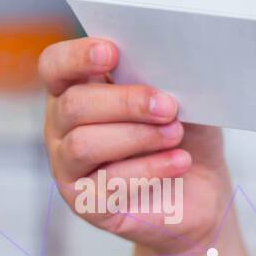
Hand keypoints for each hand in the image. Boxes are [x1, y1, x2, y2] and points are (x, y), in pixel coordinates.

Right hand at [39, 37, 230, 253]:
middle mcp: (62, 128)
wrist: (200, 191)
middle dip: (125, 102)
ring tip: (176, 134)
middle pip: (73, 105)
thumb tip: (159, 61)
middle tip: (168, 106)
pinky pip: (108, 183)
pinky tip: (178, 162)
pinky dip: (149, 169)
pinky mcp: (86, 203)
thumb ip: (157, 76)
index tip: (112, 53)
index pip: (55, 66)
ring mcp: (68, 167)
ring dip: (137, 136)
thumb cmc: (182, 135)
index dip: (76, 57)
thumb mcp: (176, 97)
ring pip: (84, 144)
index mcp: (76, 89)